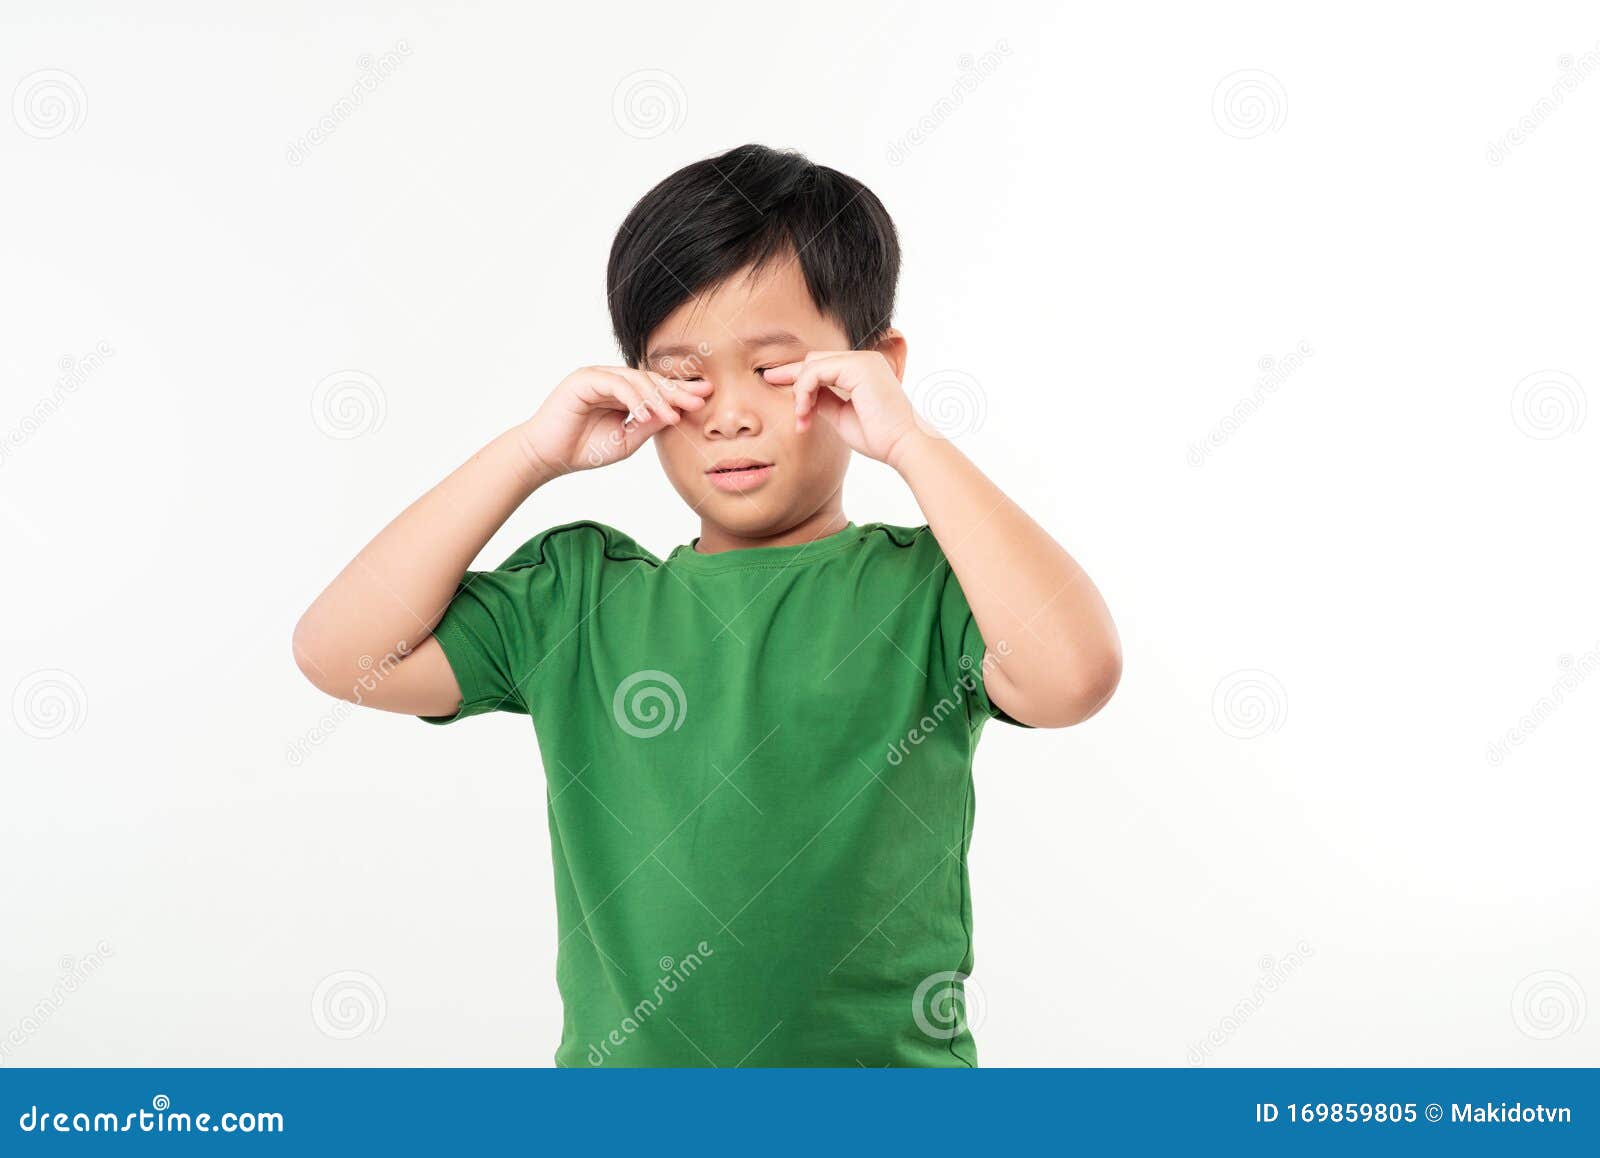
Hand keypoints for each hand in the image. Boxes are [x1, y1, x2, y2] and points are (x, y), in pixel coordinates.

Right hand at [517, 365, 711, 479]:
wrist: (548, 457)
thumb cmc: (584, 450)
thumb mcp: (627, 439)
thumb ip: (650, 424)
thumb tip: (677, 413)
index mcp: (622, 393)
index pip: (656, 388)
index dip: (680, 393)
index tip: (705, 399)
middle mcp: (611, 380)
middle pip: (651, 379)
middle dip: (676, 389)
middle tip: (700, 398)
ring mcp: (597, 376)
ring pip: (636, 379)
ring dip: (658, 397)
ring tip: (675, 415)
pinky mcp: (584, 379)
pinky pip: (615, 384)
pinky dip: (633, 399)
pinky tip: (646, 414)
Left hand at [762, 350, 922, 466]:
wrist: (903, 446)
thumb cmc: (879, 437)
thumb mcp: (842, 416)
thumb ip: (824, 401)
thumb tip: (804, 396)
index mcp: (862, 371)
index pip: (822, 365)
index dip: (796, 374)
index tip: (772, 381)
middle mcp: (863, 360)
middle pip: (814, 360)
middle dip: (791, 377)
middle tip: (774, 390)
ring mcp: (862, 360)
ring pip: (812, 364)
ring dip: (800, 391)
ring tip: (801, 417)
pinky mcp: (858, 367)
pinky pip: (816, 371)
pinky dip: (805, 390)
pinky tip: (804, 410)